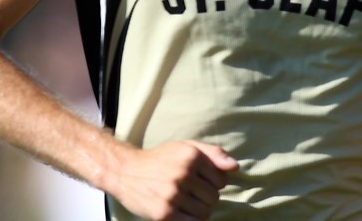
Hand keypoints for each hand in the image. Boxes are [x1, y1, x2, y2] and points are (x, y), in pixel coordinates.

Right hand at [108, 140, 238, 220]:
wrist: (125, 171)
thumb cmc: (160, 159)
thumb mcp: (186, 147)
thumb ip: (213, 153)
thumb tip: (235, 166)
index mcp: (191, 155)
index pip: (222, 180)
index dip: (213, 183)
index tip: (200, 181)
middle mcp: (183, 173)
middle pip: (214, 197)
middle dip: (206, 197)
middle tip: (190, 192)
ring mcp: (173, 194)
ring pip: (205, 212)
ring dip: (199, 210)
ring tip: (185, 202)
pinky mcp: (164, 213)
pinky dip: (191, 220)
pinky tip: (182, 212)